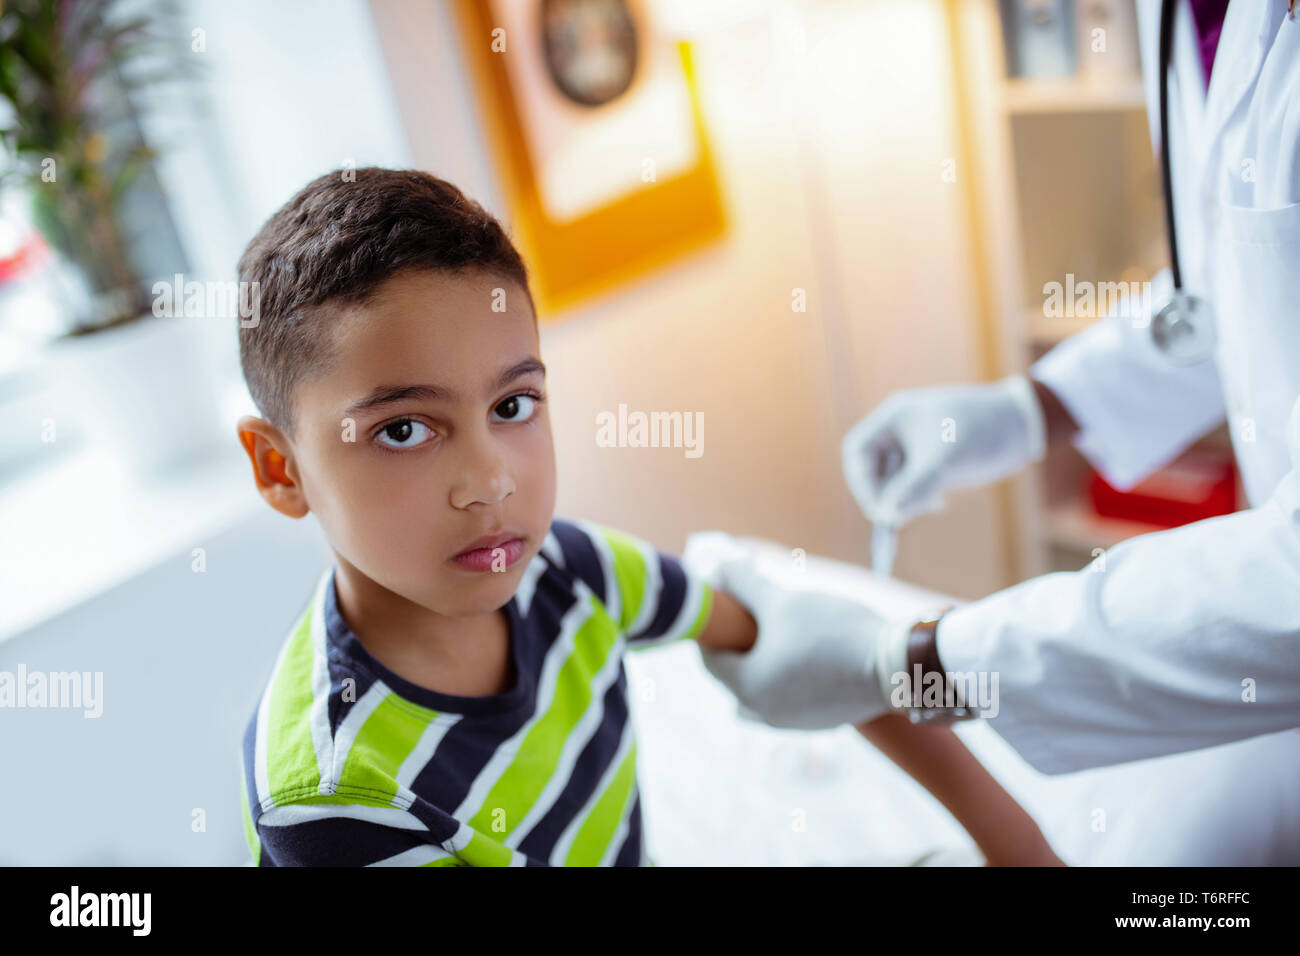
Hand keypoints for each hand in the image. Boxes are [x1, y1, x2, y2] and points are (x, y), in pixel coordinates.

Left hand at [682, 532, 910, 729]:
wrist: (896, 666)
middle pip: (733, 676)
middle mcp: (764, 714)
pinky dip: (785, 678)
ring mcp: (793, 722)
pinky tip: (803, 653)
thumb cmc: (833, 631)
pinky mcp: (820, 722)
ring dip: (759, 664)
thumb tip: (716, 567)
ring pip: (760, 690)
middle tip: (748, 614)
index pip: (709, 659)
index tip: (721, 606)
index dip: (711, 630)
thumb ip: (744, 584)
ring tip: (778, 633)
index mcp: (748, 688)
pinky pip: (787, 699)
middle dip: (736, 646)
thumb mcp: (783, 600)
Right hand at [841, 374, 1046, 526]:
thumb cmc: (983, 432)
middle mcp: (900, 431)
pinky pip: (911, 485)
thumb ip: (913, 488)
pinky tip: (939, 503)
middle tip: (902, 517)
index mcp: (894, 417)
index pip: (858, 452)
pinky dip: (917, 499)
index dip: (862, 482)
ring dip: (903, 500)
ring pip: (892, 481)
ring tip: (929, 506)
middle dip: (884, 494)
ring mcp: (915, 447)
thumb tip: (887, 515)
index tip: (880, 507)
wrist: (1024, 424)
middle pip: (872, 469)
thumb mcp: (945, 461)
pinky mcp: (932, 462)